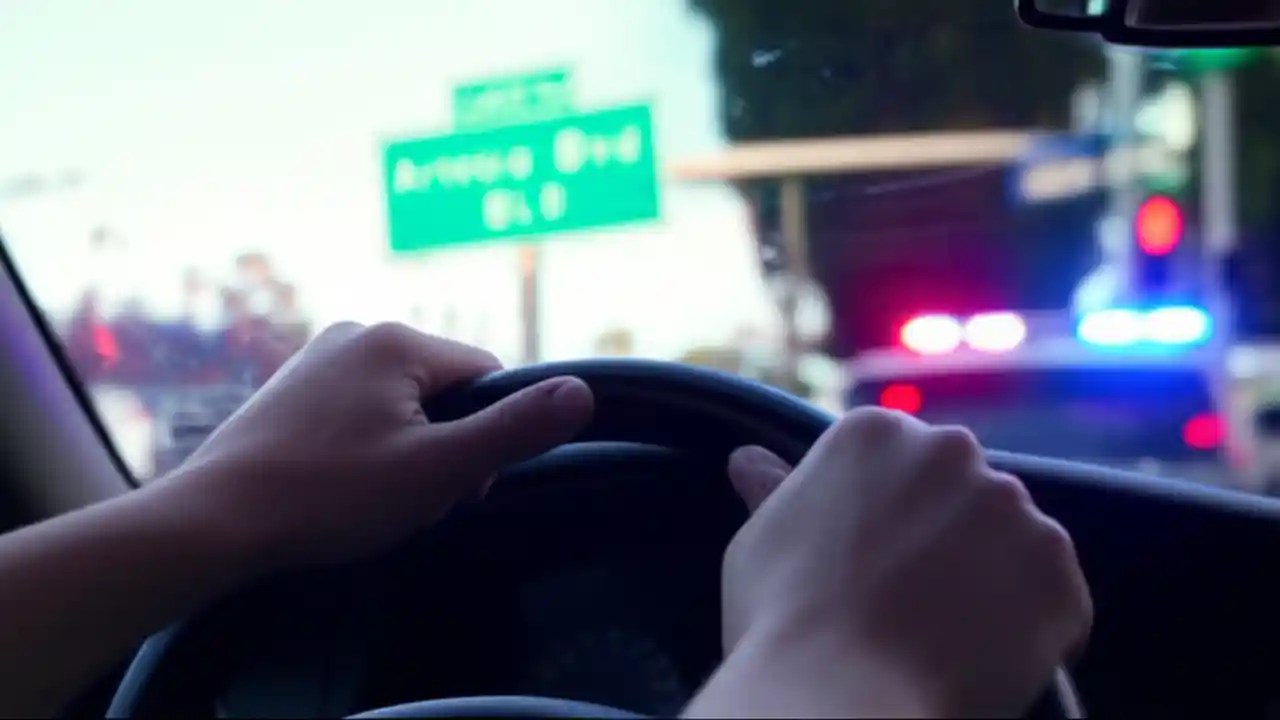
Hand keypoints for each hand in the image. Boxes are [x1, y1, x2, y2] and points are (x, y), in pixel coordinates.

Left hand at [159, 322, 592, 570]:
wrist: (215, 521)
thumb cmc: (331, 495)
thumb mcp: (438, 469)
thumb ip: (514, 429)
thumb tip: (582, 391)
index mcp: (396, 340)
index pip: (486, 376)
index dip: (486, 436)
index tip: (456, 485)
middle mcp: (356, 333)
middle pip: (443, 391)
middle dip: (443, 447)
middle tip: (411, 500)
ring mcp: (317, 360)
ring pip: (401, 406)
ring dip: (406, 452)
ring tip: (371, 499)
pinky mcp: (290, 390)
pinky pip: (359, 413)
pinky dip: (365, 450)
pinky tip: (340, 488)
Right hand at [709, 409, 1090, 716]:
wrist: (837, 696)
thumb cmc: (781, 619)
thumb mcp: (762, 539)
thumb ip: (776, 491)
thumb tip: (747, 459)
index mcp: (877, 433)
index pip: (900, 466)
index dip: (889, 520)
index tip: (871, 563)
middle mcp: (953, 452)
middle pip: (961, 492)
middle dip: (947, 537)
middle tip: (910, 599)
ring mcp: (1015, 512)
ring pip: (1012, 542)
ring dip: (992, 579)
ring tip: (945, 634)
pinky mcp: (1060, 575)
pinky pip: (1054, 599)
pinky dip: (1030, 629)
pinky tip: (978, 658)